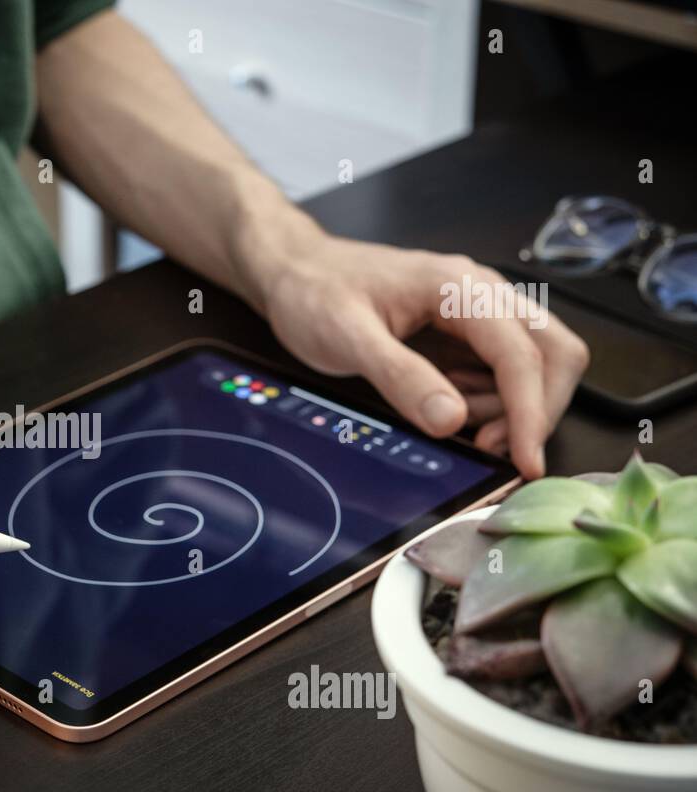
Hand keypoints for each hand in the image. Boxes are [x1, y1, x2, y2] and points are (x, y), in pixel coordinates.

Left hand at [252, 234, 589, 477]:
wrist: (295, 271)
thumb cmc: (314, 294)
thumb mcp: (347, 339)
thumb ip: (400, 377)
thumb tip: (451, 421)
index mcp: (459, 287)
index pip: (523, 354)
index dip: (532, 413)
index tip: (526, 462)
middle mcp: (480, 292)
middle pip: (554, 353)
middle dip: (536, 409)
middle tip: (490, 449)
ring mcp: (477, 309)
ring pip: (536, 362)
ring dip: (512, 407)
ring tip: (458, 426)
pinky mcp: (465, 328)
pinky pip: (505, 367)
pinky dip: (492, 399)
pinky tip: (450, 406)